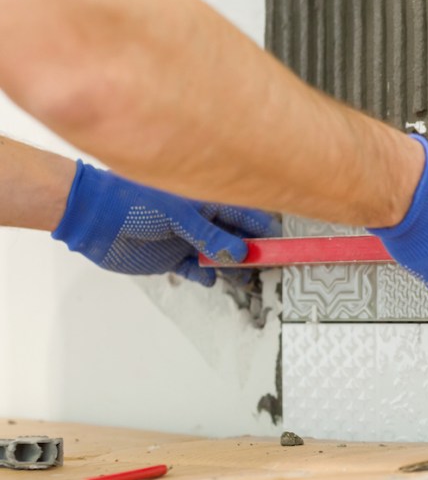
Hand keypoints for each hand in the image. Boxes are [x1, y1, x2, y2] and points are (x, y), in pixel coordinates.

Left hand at [52, 160, 279, 286]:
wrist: (92, 216)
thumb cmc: (135, 201)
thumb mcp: (179, 216)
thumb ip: (211, 236)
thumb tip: (241, 253)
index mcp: (207, 199)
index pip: (247, 214)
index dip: (265, 229)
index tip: (282, 245)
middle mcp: (202, 219)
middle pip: (237, 237)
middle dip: (253, 252)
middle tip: (268, 267)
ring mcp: (188, 239)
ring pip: (221, 256)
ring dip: (233, 267)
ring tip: (244, 279)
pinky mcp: (173, 258)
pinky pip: (198, 269)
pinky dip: (207, 275)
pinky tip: (211, 278)